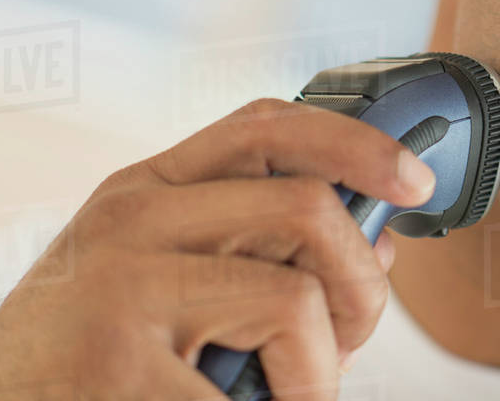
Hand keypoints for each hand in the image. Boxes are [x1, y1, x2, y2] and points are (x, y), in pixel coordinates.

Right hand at [0, 98, 435, 400]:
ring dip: (321, 372)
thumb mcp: (164, 285)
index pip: (269, 125)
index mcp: (145, 191)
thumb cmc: (84, 363)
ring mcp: (119, 288)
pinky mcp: (116, 366)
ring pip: (296, 297)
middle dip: (360, 285)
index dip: (358, 142)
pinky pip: (262, 388)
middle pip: (306, 205)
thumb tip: (381, 242)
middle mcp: (130, 220)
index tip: (415, 181)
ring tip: (291, 397)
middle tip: (347, 341)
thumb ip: (263, 255)